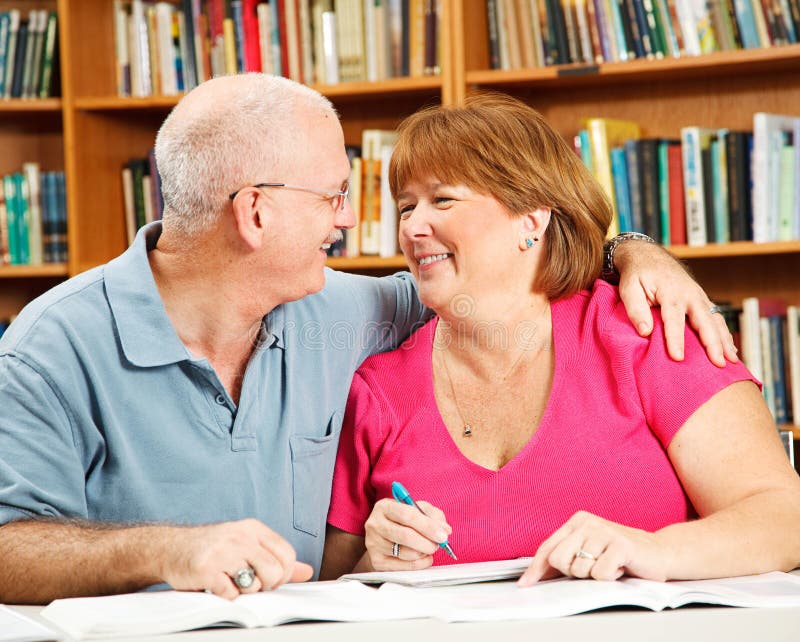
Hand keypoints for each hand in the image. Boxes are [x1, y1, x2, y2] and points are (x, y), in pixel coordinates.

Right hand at [158, 519, 312, 599]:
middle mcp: (240, 537)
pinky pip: (230, 593)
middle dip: (266, 586)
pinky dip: (226, 596)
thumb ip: (277, 558)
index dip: (283, 574)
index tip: (270, 579)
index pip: (286, 554)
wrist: (170, 548)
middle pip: (274, 571)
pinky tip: (217, 586)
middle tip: (251, 584)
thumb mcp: (247, 545)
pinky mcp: (206, 569)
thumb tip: (307, 571)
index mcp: (253, 529)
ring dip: (244, 591)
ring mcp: (223, 552)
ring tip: (231, 582)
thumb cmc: (213, 549)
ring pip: (254, 584)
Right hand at [363, 498, 451, 570]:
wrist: (384, 537)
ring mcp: (373, 544)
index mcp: (384, 507)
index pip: (407, 515)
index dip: (427, 526)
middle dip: (427, 542)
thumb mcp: (418, 510)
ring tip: (428, 548)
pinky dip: (419, 564)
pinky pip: (404, 567)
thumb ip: (433, 516)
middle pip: (405, 536)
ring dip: (424, 553)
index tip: (443, 535)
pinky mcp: (376, 561)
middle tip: (439, 544)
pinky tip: (423, 557)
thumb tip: (445, 530)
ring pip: (406, 553)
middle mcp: (375, 524)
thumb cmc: (403, 521)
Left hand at [518, 511, 669, 586]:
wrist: (659, 552)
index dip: (535, 569)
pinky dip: (610, 577)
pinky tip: (620, 567)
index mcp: (576, 521)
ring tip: (609, 565)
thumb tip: (532, 577)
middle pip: (558, 560)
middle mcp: (587, 522)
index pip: (548, 548)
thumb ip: (564, 557)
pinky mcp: (621, 544)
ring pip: (580, 570)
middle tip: (593, 567)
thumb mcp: (588, 551)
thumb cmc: (619, 554)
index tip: (525, 585)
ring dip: (595, 575)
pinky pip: (600, 574)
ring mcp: (604, 531)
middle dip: (573, 572)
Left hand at [613, 241, 737, 365]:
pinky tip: (730, 350)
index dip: (676, 339)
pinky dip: (723, 333)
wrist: (648, 256)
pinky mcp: (701, 299)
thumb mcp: (628, 288)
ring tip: (733, 361)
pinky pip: (715, 318)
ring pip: (715, 320)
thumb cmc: (636, 275)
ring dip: (725, 340)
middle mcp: (689, 294)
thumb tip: (645, 332)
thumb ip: (635, 309)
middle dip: (713, 343)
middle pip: (704, 320)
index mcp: (670, 291)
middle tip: (719, 364)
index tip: (678, 358)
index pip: (674, 319)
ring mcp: (698, 296)